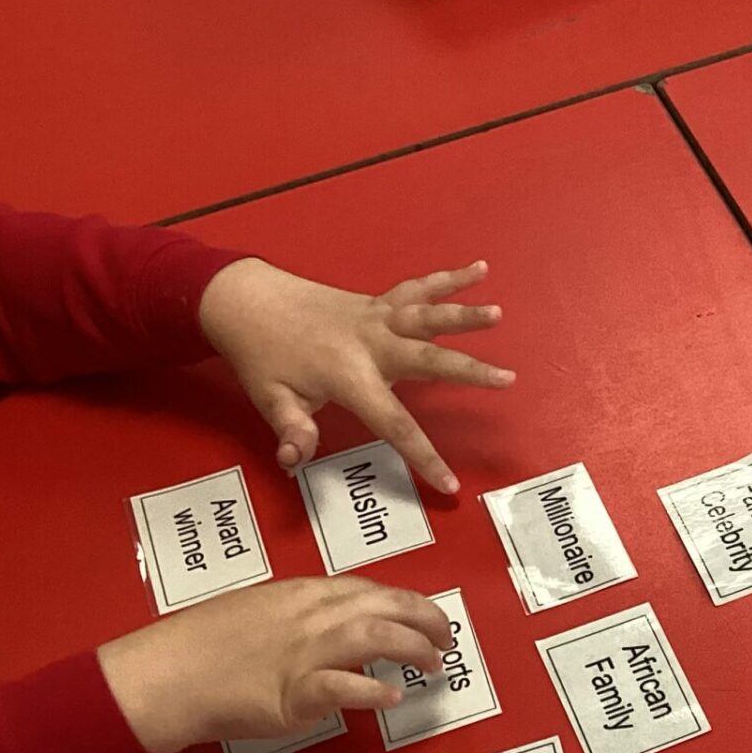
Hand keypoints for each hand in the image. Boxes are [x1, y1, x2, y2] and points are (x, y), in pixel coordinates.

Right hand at [96, 578, 450, 752]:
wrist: (166, 673)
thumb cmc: (205, 645)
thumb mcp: (260, 610)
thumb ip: (302, 615)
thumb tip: (336, 626)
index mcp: (302, 594)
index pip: (371, 590)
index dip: (407, 603)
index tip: (426, 617)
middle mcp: (310, 616)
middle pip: (386, 606)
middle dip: (426, 620)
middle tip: (446, 640)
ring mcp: (303, 652)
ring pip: (375, 635)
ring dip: (413, 649)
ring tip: (433, 666)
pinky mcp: (294, 692)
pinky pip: (344, 686)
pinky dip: (374, 690)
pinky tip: (392, 697)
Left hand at [198, 258, 512, 495]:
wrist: (246, 299)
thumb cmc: (260, 354)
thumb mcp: (270, 398)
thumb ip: (291, 429)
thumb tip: (295, 460)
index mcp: (348, 374)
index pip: (393, 423)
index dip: (422, 456)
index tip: (448, 483)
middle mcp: (371, 343)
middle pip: (429, 359)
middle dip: (469, 371)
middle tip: (505, 379)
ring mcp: (377, 318)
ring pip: (429, 317)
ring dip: (465, 315)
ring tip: (498, 314)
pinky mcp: (378, 303)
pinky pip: (419, 289)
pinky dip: (449, 279)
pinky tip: (479, 270)